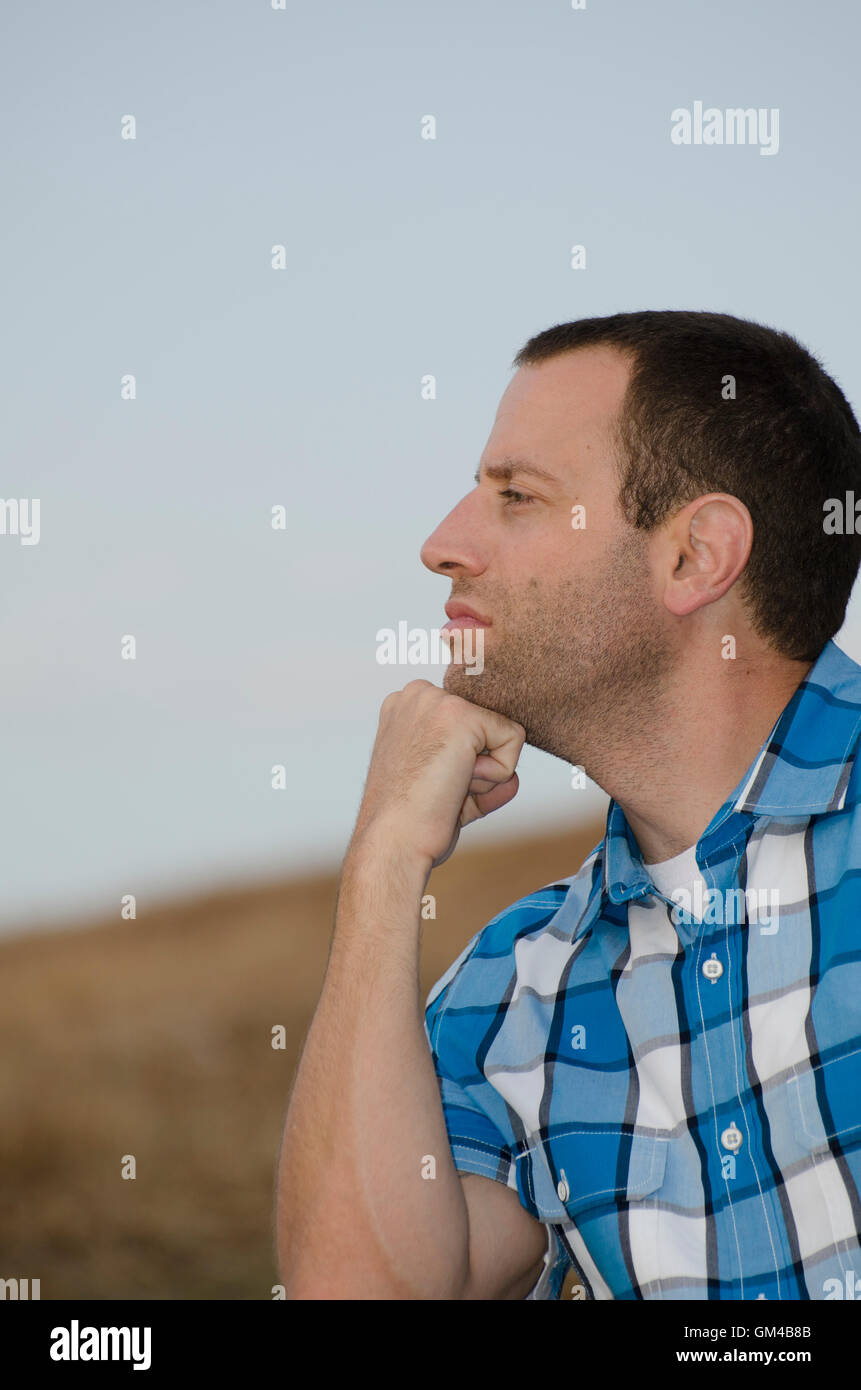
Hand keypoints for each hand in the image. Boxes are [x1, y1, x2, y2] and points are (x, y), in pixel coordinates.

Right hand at [349, 680, 524, 869]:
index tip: (429, 785)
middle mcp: (418, 695)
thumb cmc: (409, 823)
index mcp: (405, 708)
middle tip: (438, 790)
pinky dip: (496, 774)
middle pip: (486, 728)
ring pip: (500, 733)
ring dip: (484, 774)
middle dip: (475, 768)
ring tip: (445, 788)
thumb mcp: (443, 789)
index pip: (468, 725)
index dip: (462, 765)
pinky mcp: (462, 714)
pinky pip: (513, 739)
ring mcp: (439, 701)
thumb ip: (477, 777)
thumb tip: (513, 780)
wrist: (393, 840)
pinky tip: (456, 783)